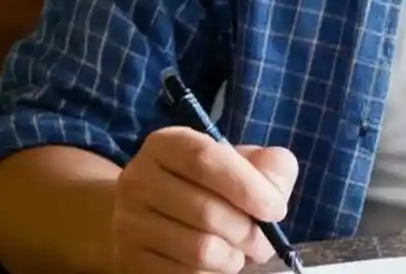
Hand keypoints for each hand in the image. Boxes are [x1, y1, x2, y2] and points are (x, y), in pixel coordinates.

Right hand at [111, 126, 298, 272]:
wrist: (150, 215)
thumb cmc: (207, 184)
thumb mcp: (240, 162)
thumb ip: (269, 164)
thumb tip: (277, 177)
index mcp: (167, 144)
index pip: (205, 159)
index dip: (247, 187)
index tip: (276, 210)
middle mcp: (138, 179)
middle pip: (206, 211)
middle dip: (249, 232)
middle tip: (265, 241)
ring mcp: (128, 223)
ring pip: (199, 249)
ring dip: (234, 256)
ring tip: (241, 252)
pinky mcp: (129, 260)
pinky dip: (214, 273)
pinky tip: (218, 262)